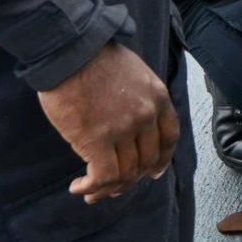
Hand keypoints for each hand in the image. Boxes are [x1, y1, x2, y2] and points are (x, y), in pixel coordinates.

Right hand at [38, 42, 179, 203]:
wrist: (72, 50)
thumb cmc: (95, 58)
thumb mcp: (135, 74)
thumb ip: (139, 99)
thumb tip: (130, 124)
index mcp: (158, 98)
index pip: (169, 138)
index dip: (161, 159)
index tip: (152, 172)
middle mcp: (146, 116)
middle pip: (147, 160)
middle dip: (131, 179)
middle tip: (113, 187)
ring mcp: (123, 129)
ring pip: (126, 173)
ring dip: (108, 188)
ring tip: (91, 191)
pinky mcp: (97, 139)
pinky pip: (103, 175)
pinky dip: (93, 186)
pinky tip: (80, 187)